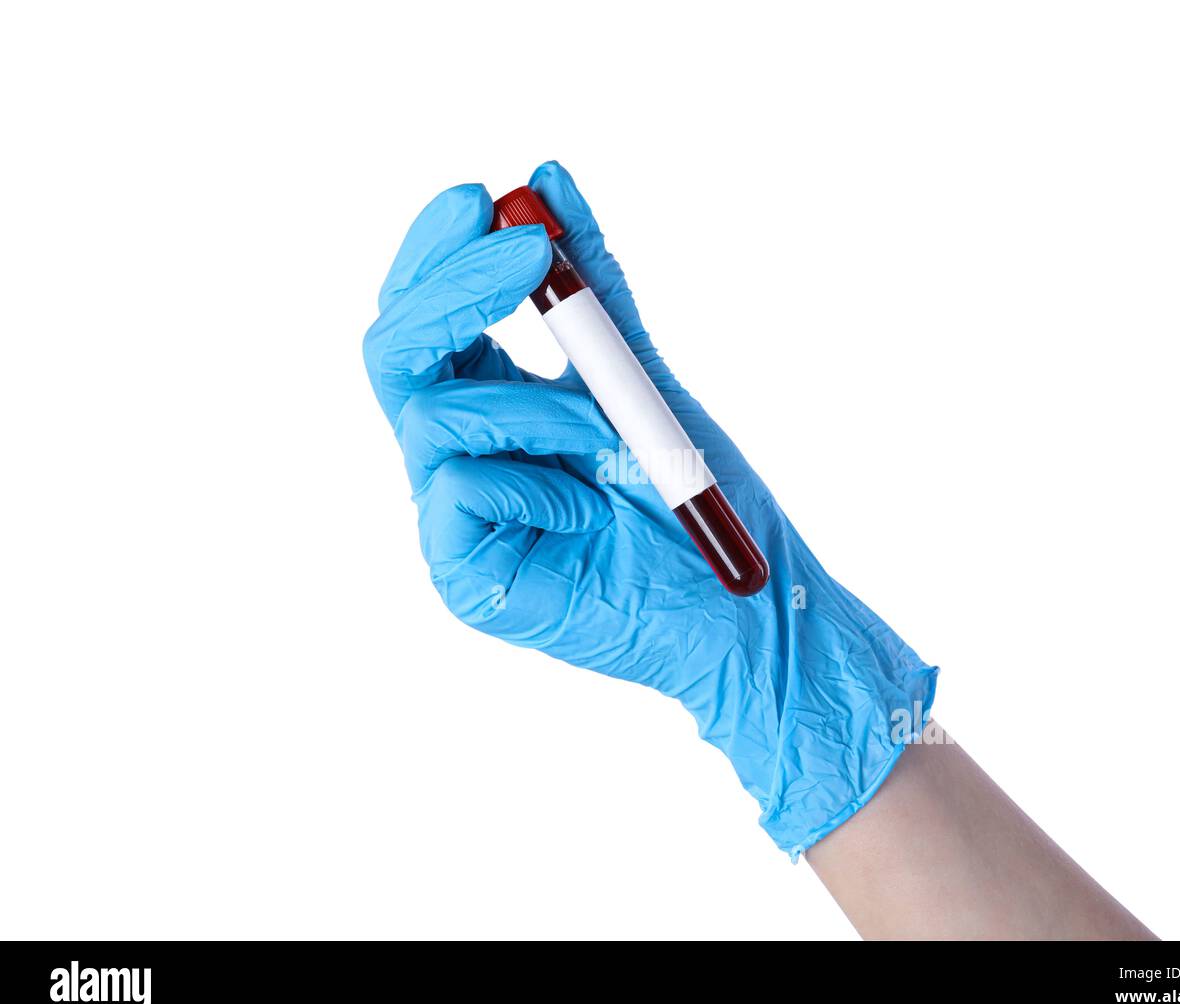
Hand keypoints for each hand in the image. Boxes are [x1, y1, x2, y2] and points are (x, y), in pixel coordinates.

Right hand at [363, 161, 936, 855]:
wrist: (744, 610)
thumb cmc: (697, 499)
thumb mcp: (639, 374)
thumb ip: (592, 290)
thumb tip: (546, 177)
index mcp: (491, 406)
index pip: (426, 315)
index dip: (438, 253)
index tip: (482, 196)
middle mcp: (457, 454)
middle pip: (395, 350)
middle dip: (451, 287)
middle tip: (521, 249)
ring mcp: (453, 517)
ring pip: (434, 412)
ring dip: (537, 403)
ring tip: (614, 435)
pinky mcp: (461, 574)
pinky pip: (458, 483)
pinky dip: (537, 476)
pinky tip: (590, 511)